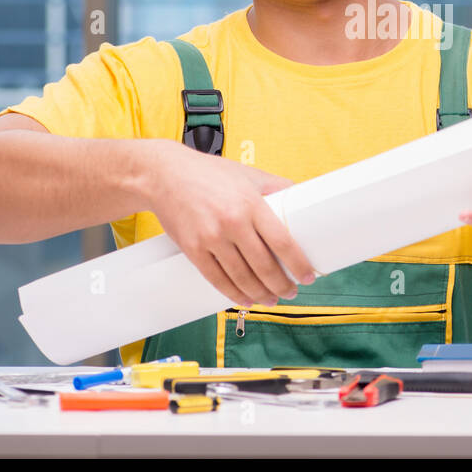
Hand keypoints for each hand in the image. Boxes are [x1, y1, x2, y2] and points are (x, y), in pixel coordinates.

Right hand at [144, 142, 316, 307]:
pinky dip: (233, 294)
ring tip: (272, 299)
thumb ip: (274, 185)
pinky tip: (245, 298)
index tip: (308, 276)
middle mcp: (232, 223)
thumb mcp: (247, 173)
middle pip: (264, 266)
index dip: (298, 264)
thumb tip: (300, 195)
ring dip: (260, 294)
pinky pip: (216, 279)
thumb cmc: (208, 172)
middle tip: (291, 292)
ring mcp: (210, 238)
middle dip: (282, 285)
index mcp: (250, 204)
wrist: (164, 175)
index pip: (282, 242)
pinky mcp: (192, 249)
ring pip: (242, 278)